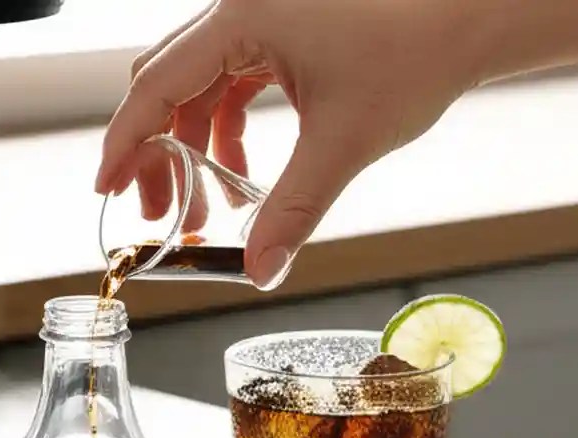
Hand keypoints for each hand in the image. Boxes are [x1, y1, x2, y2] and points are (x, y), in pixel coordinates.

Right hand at [95, 0, 486, 287]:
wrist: (470, 16)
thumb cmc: (415, 53)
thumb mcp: (342, 142)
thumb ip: (292, 210)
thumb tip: (259, 270)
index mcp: (242, 18)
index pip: (156, 86)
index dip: (124, 143)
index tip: (107, 189)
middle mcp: (240, 8)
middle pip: (165, 83)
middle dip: (157, 153)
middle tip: (159, 213)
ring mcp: (260, 14)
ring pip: (197, 84)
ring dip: (192, 145)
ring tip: (206, 204)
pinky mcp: (280, 26)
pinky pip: (230, 78)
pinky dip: (225, 126)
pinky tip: (239, 169)